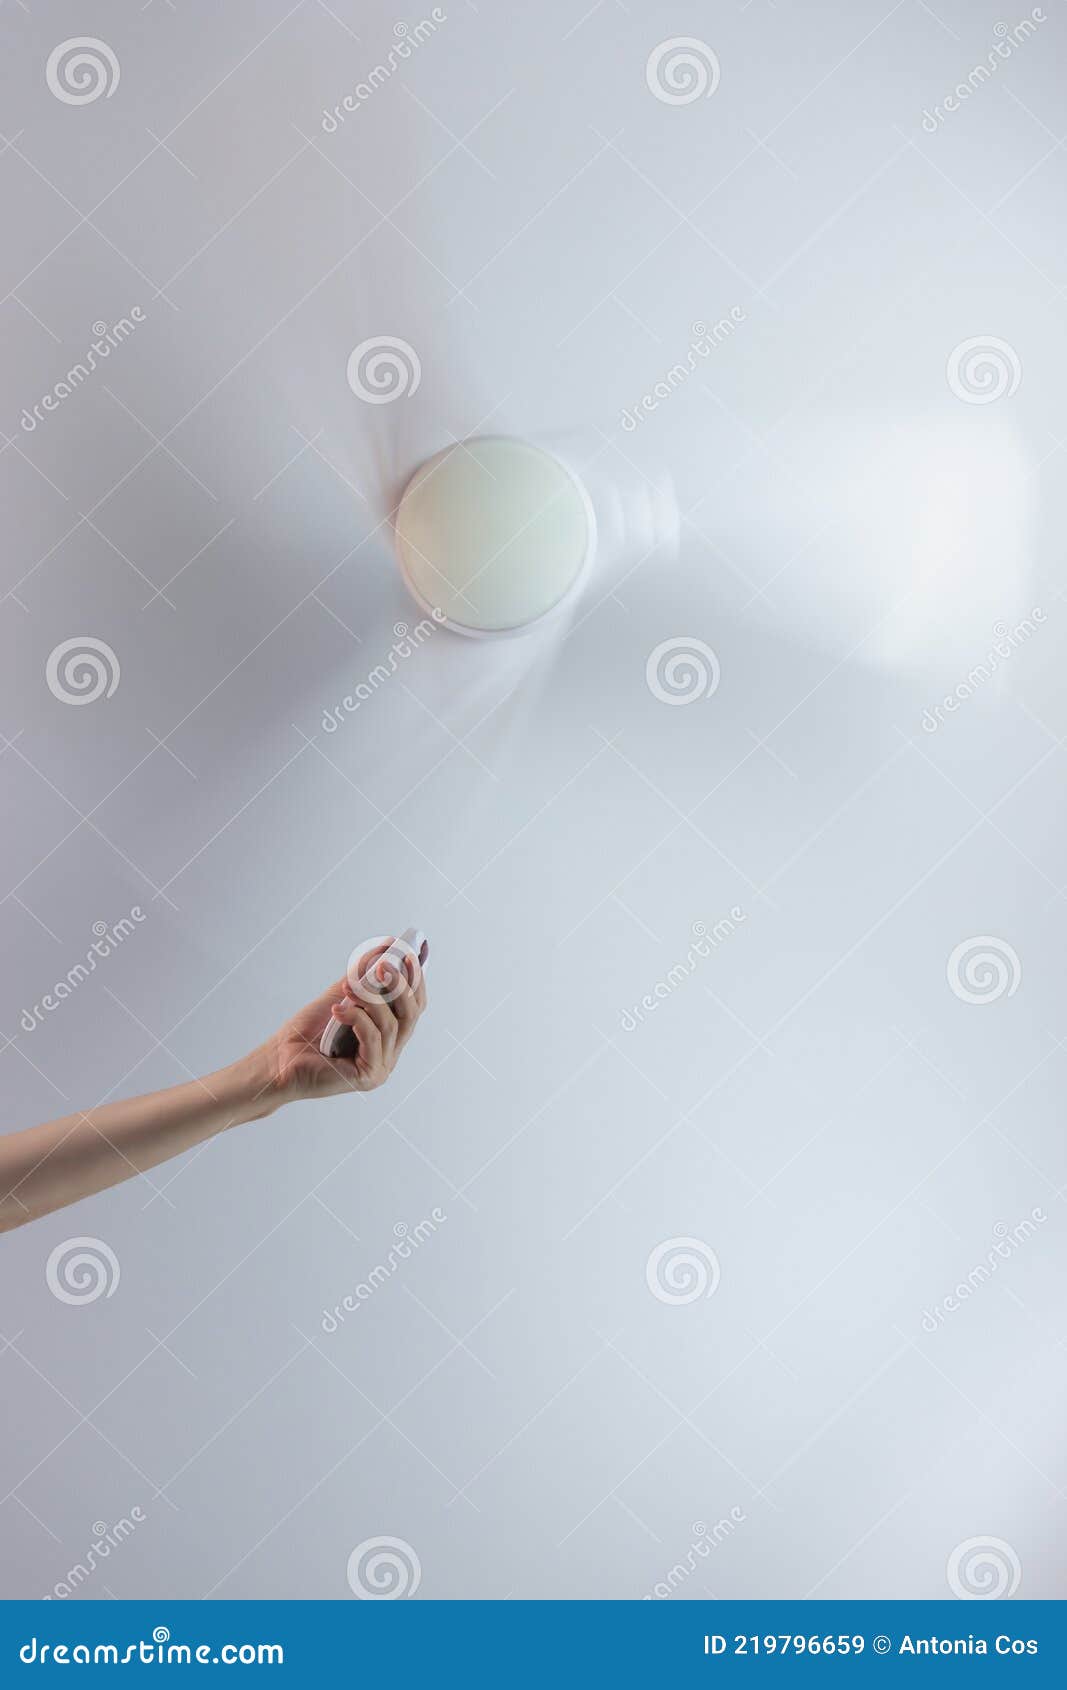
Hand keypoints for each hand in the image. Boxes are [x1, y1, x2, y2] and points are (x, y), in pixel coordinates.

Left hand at [253, 942, 427, 1104]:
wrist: (279, 1060)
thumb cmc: (307, 1033)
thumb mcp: (341, 996)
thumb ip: (364, 976)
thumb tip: (386, 946)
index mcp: (387, 1036)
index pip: (414, 1007)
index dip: (414, 980)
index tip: (406, 954)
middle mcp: (389, 1053)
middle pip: (411, 1016)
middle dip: (400, 986)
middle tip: (383, 966)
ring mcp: (381, 1067)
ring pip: (391, 1025)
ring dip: (370, 1000)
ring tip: (348, 988)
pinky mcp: (368, 1076)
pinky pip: (372, 1038)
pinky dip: (356, 1018)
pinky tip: (337, 1010)